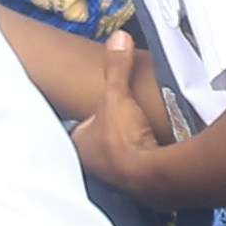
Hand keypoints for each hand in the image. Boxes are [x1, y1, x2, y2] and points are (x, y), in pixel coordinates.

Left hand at [68, 34, 180, 197]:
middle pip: (94, 145)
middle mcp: (91, 165)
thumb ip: (117, 66)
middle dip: (103, 136)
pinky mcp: (134, 186)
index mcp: (79, 144)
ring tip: (134, 137)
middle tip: (117, 123)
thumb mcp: (117, 95)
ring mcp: (112, 178)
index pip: (75, 129)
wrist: (149, 176)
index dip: (84, 120)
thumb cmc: (123, 142)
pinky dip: (140, 163)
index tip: (96, 110)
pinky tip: (149, 153)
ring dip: (122, 151)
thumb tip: (118, 40)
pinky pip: (134, 171)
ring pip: (112, 161)